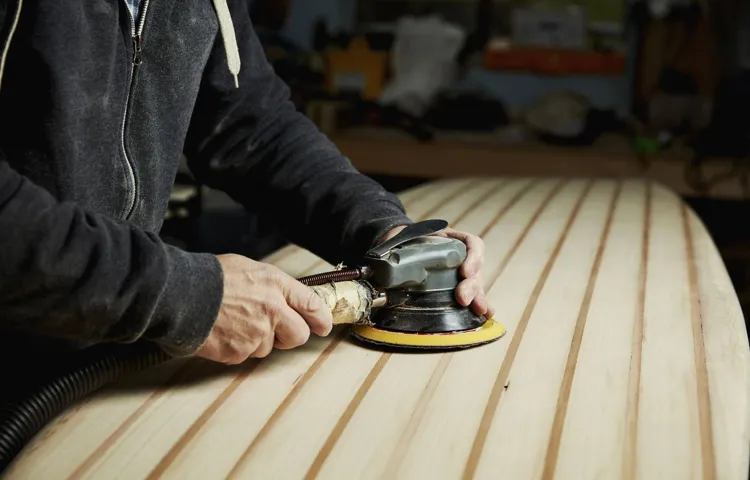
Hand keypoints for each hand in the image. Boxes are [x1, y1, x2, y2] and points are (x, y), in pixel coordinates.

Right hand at [196, 254, 332, 363]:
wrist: (178, 294)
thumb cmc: (209, 277)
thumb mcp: (248, 269)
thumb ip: (271, 286)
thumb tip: (283, 300)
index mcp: (276, 284)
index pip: (312, 304)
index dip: (321, 318)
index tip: (323, 326)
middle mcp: (272, 310)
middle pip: (298, 335)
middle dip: (290, 335)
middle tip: (275, 331)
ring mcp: (256, 333)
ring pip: (268, 347)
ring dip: (256, 340)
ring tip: (233, 323)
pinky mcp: (239, 352)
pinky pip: (245, 356)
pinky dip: (235, 348)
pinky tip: (222, 332)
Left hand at [381, 226, 493, 318]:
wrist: (396, 248)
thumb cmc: (401, 242)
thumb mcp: (400, 238)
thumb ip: (394, 248)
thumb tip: (379, 262)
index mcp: (450, 239)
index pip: (471, 244)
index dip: (472, 258)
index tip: (464, 272)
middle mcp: (460, 255)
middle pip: (475, 268)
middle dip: (471, 285)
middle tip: (462, 299)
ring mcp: (460, 272)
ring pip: (475, 283)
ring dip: (478, 297)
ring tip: (480, 310)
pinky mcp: (456, 286)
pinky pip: (471, 294)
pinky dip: (479, 304)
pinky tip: (486, 314)